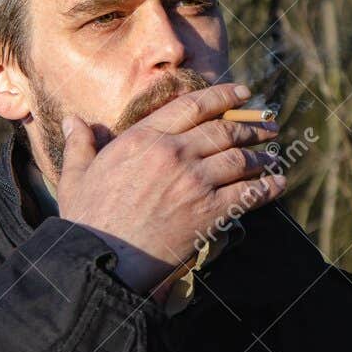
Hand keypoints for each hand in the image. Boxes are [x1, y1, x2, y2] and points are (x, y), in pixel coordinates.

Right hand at [55, 83, 284, 301]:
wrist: (103, 259)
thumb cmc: (86, 218)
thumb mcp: (76, 175)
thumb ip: (80, 144)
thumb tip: (74, 121)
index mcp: (144, 138)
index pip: (192, 106)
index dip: (222, 96)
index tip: (242, 93)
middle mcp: (173, 153)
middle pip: (223, 131)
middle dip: (250, 126)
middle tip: (268, 126)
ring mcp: (194, 182)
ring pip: (239, 159)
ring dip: (261, 156)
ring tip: (274, 155)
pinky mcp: (209, 212)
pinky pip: (247, 194)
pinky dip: (267, 187)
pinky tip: (278, 184)